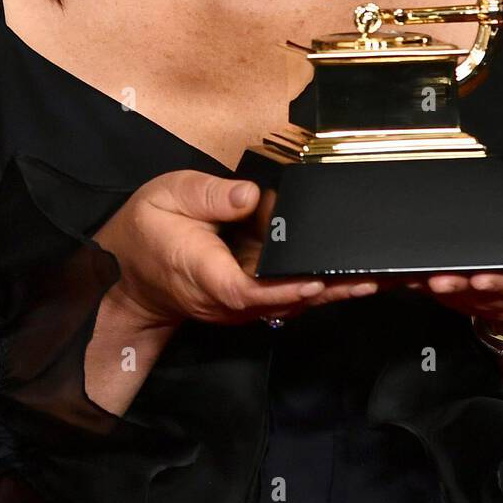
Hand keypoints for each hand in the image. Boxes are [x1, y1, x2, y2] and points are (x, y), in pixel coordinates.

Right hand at [91, 172, 382, 330]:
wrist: (128, 272)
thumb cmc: (147, 230)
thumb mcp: (168, 196)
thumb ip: (210, 196)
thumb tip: (250, 195)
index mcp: (204, 272)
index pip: (247, 290)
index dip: (284, 289)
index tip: (315, 280)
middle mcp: (225, 299)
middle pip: (282, 303)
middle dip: (328, 292)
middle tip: (371, 279)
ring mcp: (238, 306)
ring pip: (290, 305)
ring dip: (332, 294)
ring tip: (375, 279)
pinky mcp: (248, 302)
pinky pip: (286, 299)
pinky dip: (319, 290)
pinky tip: (349, 279)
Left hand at [401, 172, 502, 331]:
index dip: (496, 282)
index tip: (480, 278)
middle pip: (478, 294)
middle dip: (456, 286)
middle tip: (437, 279)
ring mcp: (486, 302)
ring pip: (458, 298)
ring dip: (436, 288)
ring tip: (418, 276)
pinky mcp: (468, 302)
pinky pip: (446, 297)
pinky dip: (428, 287)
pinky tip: (411, 277)